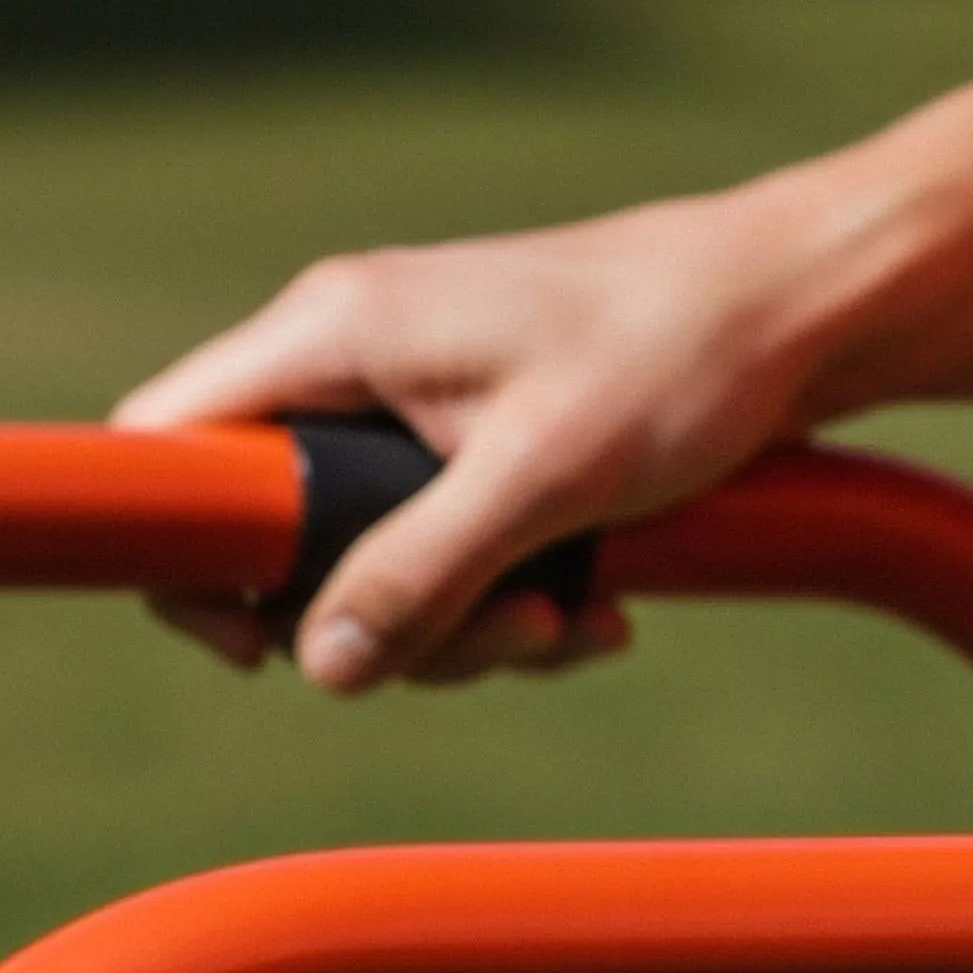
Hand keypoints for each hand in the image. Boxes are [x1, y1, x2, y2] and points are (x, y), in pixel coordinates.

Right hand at [115, 175, 901, 689]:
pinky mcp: (478, 441)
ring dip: (469, 625)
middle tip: (495, 639)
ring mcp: (416, 400)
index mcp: (336, 331)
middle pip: (281, 534)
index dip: (184, 555)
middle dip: (382, 620)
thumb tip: (321, 664)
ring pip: (374, 561)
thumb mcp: (546, 476)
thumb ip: (422, 569)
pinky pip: (450, 551)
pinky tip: (600, 608)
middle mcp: (356, 358)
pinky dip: (515, 599)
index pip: (169, 439)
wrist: (804, 308)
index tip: (254, 642)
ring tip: (572, 620)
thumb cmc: (678, 354)